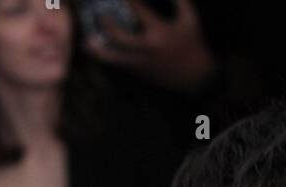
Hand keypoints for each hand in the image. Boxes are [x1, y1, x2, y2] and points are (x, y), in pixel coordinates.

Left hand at [83, 0, 215, 93]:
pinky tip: (96, 52)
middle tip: (98, 14)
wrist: (199, 79)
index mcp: (159, 32)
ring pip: (114, 58)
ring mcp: (143, 63)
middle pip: (118, 36)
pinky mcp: (142, 73)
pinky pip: (120, 65)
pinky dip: (107, 58)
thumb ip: (179, 0)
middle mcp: (148, 48)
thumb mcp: (190, 20)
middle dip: (105, 23)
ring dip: (98, 50)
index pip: (136, 8)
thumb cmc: (194, 45)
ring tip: (86, 42)